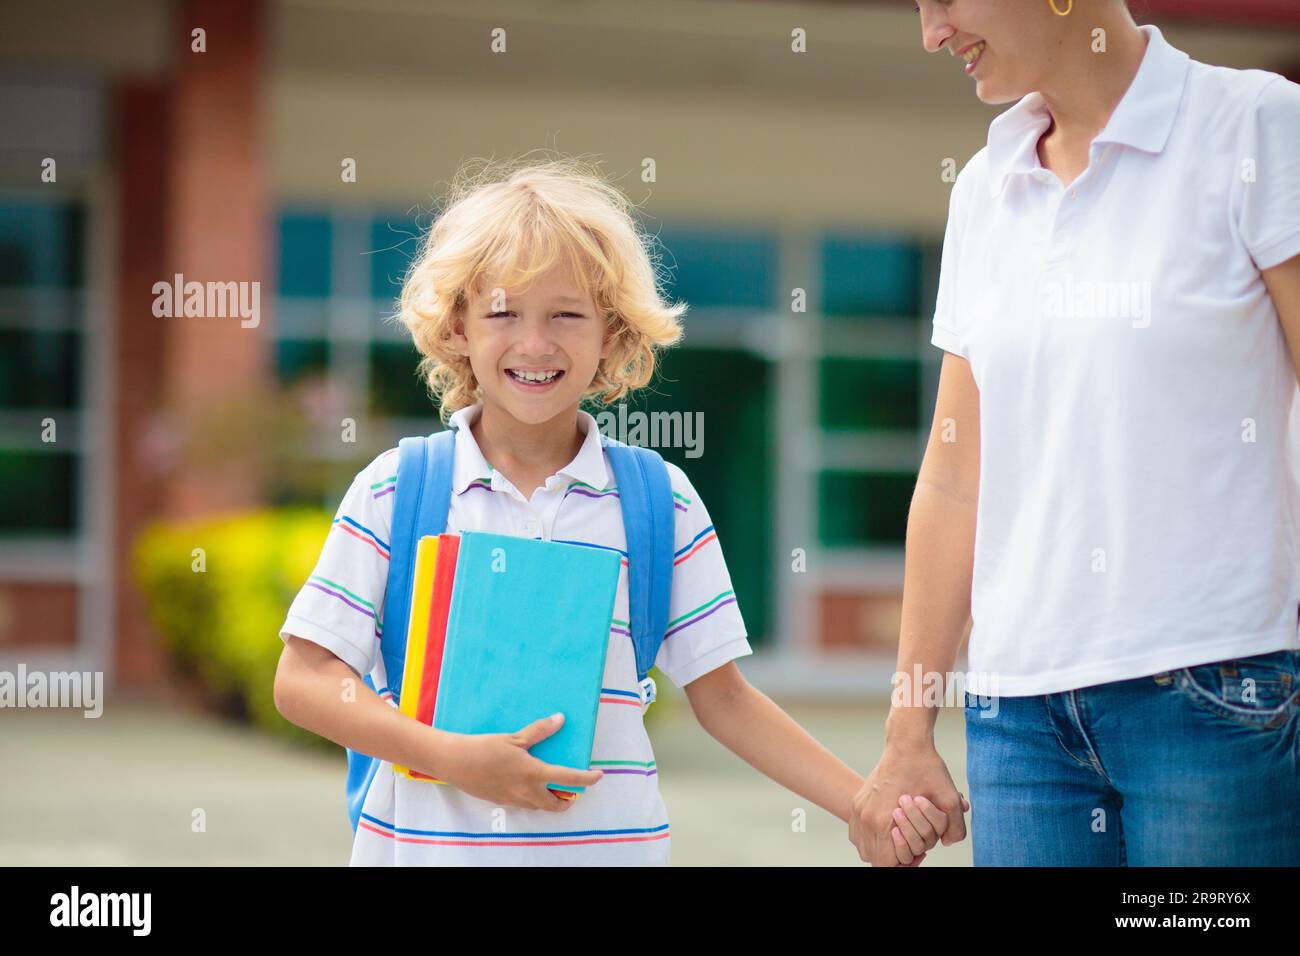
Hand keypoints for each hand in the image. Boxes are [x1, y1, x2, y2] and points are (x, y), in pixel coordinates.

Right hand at [430, 713, 603, 810]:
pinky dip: (533, 798)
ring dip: (550, 800)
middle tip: (573, 790)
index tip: (598, 776)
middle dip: (568, 800)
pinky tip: (527, 784)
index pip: (569, 780)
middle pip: (556, 805)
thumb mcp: (514, 738)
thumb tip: (560, 719)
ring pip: (540, 807)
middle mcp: (527, 792)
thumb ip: (540, 731)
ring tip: (552, 786)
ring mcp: (514, 799)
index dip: (587, 779)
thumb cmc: (485, 748)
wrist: (455, 762)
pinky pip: (524, 804)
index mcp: (534, 774)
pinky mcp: (502, 801)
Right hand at [849, 741, 969, 865]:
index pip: (886, 863)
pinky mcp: (857, 803)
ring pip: (864, 848)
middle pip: (874, 858)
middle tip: (912, 847)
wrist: (906, 744)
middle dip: (893, 858)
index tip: (918, 855)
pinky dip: (870, 838)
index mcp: (883, 822)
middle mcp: (867, 818)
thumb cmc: (925, 769)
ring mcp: (859, 810)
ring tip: (899, 838)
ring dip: (880, 849)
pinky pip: (857, 834)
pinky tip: (886, 829)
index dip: (903, 864)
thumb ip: (954, 829)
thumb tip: (947, 842)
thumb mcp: (949, 799)